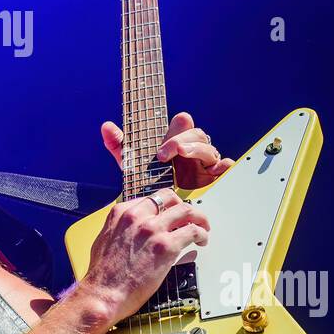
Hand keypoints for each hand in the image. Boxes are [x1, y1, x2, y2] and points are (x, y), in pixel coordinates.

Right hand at [82, 190, 209, 321]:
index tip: (171, 214)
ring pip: (185, 210)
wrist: (103, 294)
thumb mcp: (105, 240)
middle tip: (190, 217)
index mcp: (121, 213)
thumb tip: (132, 231)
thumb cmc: (102, 275)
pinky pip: (192, 231)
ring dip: (198, 218)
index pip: (150, 198)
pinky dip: (201, 234)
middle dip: (182, 206)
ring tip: (203, 227)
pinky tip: (202, 241)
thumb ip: (121, 229)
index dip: (165, 206)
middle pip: (169, 198)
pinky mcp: (166, 246)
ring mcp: (152, 229)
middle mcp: (137, 216)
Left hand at [101, 111, 233, 189]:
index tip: (160, 146)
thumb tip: (107, 127)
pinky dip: (225, 166)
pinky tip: (218, 169)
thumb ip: (120, 145)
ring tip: (182, 153)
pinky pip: (226, 168)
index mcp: (177, 142)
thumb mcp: (132, 163)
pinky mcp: (214, 179)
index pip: (183, 124)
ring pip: (209, 149)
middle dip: (181, 140)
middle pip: (197, 134)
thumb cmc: (149, 180)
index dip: (174, 130)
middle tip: (163, 154)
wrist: (158, 208)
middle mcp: (193, 150)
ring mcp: (205, 164)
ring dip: (196, 149)